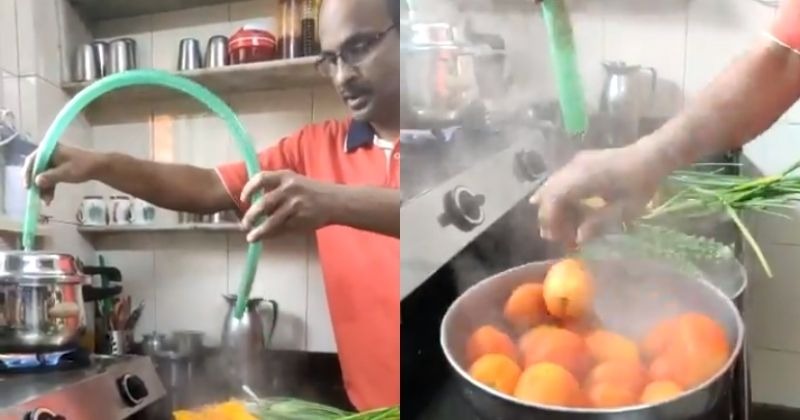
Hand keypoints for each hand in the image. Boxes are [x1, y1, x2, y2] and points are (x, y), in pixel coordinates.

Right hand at [23, 144, 100, 204]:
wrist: (99, 167)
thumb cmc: (82, 167)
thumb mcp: (65, 173)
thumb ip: (50, 177)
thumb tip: (36, 181)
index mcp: (49, 150)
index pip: (32, 160)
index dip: (28, 174)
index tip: (28, 187)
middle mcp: (49, 154)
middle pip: (36, 169)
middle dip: (36, 184)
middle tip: (36, 196)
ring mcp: (54, 161)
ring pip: (43, 175)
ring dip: (43, 188)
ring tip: (46, 201)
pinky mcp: (59, 168)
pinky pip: (50, 178)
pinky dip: (49, 187)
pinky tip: (50, 198)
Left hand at [239, 170, 338, 241]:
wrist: (335, 202)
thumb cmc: (311, 192)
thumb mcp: (295, 182)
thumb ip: (276, 188)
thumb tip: (253, 203)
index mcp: (286, 176)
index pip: (261, 179)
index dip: (249, 189)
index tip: (244, 200)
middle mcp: (289, 189)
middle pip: (263, 203)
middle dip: (251, 216)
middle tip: (245, 224)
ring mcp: (295, 206)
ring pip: (271, 221)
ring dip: (259, 231)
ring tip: (251, 237)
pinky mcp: (300, 220)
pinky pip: (281, 229)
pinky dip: (271, 235)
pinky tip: (266, 237)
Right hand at [530, 144, 667, 246]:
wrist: (652, 155)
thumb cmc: (641, 184)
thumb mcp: (624, 210)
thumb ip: (598, 223)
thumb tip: (578, 238)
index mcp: (583, 178)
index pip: (554, 199)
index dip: (551, 220)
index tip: (558, 239)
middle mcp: (574, 168)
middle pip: (548, 193)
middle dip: (548, 216)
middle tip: (555, 237)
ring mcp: (575, 163)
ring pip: (551, 187)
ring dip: (552, 207)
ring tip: (560, 226)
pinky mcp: (580, 163)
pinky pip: (559, 181)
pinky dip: (557, 197)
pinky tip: (564, 210)